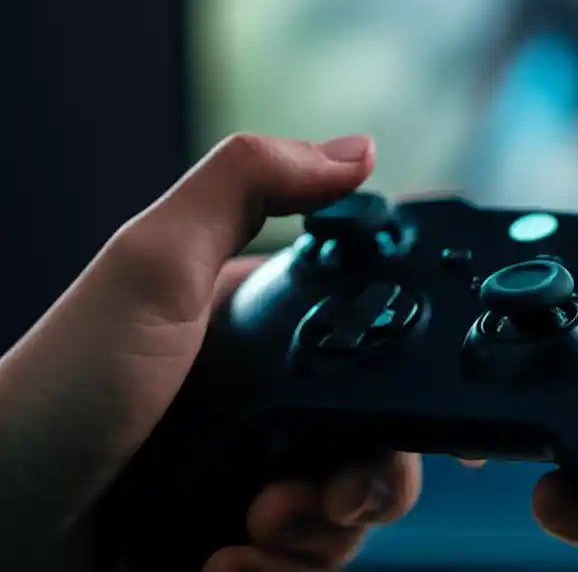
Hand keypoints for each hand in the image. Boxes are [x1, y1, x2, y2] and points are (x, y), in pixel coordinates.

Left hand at [0, 133, 577, 569]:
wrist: (3, 525)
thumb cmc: (56, 393)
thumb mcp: (151, 268)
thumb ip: (244, 186)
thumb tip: (358, 150)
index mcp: (269, 328)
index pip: (383, 338)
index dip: (419, 369)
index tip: (432, 407)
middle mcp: (276, 404)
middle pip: (387, 439)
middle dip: (368, 479)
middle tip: (314, 492)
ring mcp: (263, 475)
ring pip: (357, 510)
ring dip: (317, 534)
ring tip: (252, 528)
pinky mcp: (251, 540)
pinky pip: (312, 562)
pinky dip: (280, 569)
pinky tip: (226, 558)